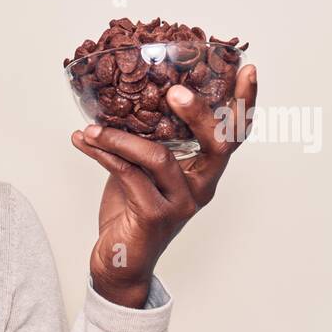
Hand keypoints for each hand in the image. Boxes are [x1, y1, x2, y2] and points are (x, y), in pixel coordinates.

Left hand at [71, 64, 257, 307]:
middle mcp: (201, 187)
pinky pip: (129, 175)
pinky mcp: (155, 216)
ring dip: (120, 137)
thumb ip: (143, 141)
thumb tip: (122, 100)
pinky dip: (103, 154)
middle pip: (217, 144)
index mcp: (205, 171)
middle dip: (198, 113)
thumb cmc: (132, 213)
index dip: (243, 103)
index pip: (234, 134)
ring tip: (92, 127)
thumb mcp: (141, 171)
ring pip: (158, 157)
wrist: (119, 263)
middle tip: (176, 91)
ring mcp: (181, 203)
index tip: (247, 67)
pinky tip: (84, 142)